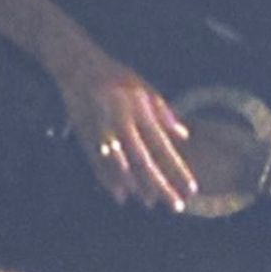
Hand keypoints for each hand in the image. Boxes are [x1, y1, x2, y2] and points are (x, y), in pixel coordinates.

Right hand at [58, 53, 197, 211]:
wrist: (78, 65)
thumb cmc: (116, 76)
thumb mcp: (144, 88)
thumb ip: (164, 113)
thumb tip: (184, 135)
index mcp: (141, 111)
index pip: (164, 147)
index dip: (178, 169)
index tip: (191, 187)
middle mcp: (124, 122)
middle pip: (145, 161)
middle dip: (161, 185)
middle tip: (176, 205)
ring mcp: (103, 130)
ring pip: (123, 166)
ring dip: (138, 186)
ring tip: (151, 203)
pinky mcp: (85, 136)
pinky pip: (100, 164)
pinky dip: (110, 180)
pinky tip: (121, 195)